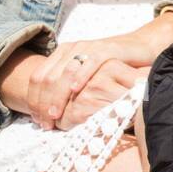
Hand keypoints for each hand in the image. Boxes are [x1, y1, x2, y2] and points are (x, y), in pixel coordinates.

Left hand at [24, 32, 164, 128]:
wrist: (138, 48)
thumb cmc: (107, 68)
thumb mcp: (81, 77)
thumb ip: (64, 88)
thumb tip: (44, 112)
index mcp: (60, 54)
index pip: (37, 77)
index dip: (34, 99)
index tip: (36, 119)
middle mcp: (71, 49)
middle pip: (47, 78)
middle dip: (43, 103)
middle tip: (45, 123)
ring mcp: (88, 48)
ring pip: (64, 73)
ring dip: (57, 96)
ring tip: (55, 114)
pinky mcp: (107, 49)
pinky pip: (90, 63)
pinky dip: (80, 77)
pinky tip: (75, 91)